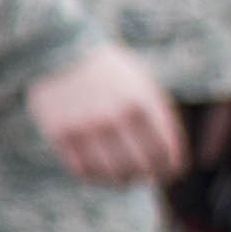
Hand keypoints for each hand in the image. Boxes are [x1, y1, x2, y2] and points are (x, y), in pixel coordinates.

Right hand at [27, 40, 185, 187]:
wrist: (60, 51)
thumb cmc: (111, 72)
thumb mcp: (144, 86)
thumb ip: (158, 119)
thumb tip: (171, 159)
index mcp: (141, 103)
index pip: (164, 151)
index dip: (171, 168)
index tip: (171, 173)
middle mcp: (113, 117)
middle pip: (140, 166)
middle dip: (149, 176)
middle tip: (148, 176)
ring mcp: (85, 127)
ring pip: (111, 174)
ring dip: (122, 180)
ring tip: (125, 177)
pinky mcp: (59, 134)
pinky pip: (82, 171)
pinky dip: (95, 177)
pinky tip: (100, 172)